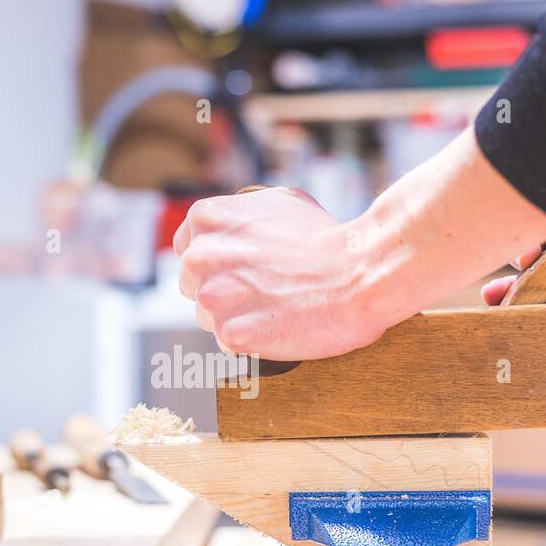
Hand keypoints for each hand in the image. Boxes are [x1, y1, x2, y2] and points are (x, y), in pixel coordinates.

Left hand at [175, 186, 388, 359]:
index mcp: (205, 219)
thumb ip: (239, 214)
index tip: (242, 270)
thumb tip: (225, 226)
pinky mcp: (230, 333)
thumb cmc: (324, 238)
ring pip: (209, 317)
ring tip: (275, 307)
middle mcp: (199, 257)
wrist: (358, 273)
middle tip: (264, 290)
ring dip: (236, 317)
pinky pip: (229, 342)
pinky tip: (278, 325)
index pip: (188, 251)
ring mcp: (212, 297)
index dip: (217, 264)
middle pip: (193, 286)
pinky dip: (251, 340)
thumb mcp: (277, 202)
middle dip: (223, 291)